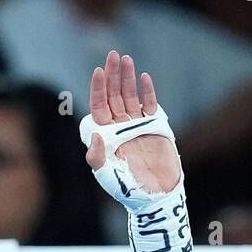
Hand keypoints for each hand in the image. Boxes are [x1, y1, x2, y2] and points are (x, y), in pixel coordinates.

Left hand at [85, 51, 179, 194]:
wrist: (157, 196)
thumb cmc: (129, 190)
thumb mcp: (107, 176)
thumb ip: (96, 157)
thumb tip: (93, 134)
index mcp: (105, 137)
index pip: (99, 107)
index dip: (98, 89)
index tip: (98, 72)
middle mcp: (119, 128)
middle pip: (113, 96)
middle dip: (112, 76)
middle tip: (112, 55)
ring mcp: (137, 125)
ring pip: (130, 96)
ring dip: (127, 78)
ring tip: (126, 58)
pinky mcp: (155, 126)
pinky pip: (150, 104)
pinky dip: (148, 91)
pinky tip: (144, 77)